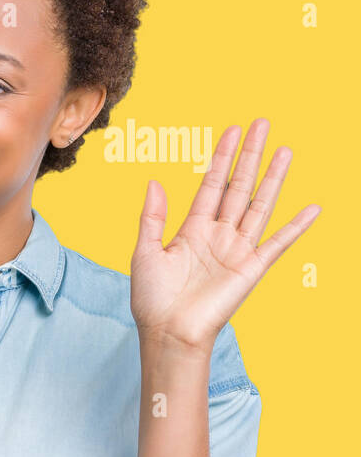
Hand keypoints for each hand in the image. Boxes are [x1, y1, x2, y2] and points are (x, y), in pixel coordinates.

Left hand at [130, 118, 320, 350]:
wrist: (168, 333)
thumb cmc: (152, 298)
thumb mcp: (146, 252)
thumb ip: (152, 217)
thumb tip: (154, 181)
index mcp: (192, 229)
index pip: (211, 185)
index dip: (222, 158)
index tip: (232, 131)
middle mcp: (218, 235)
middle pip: (238, 186)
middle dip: (249, 156)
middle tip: (261, 124)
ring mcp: (236, 250)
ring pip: (259, 205)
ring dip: (273, 178)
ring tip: (285, 150)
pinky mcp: (251, 269)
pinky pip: (278, 243)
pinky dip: (296, 226)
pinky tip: (312, 208)